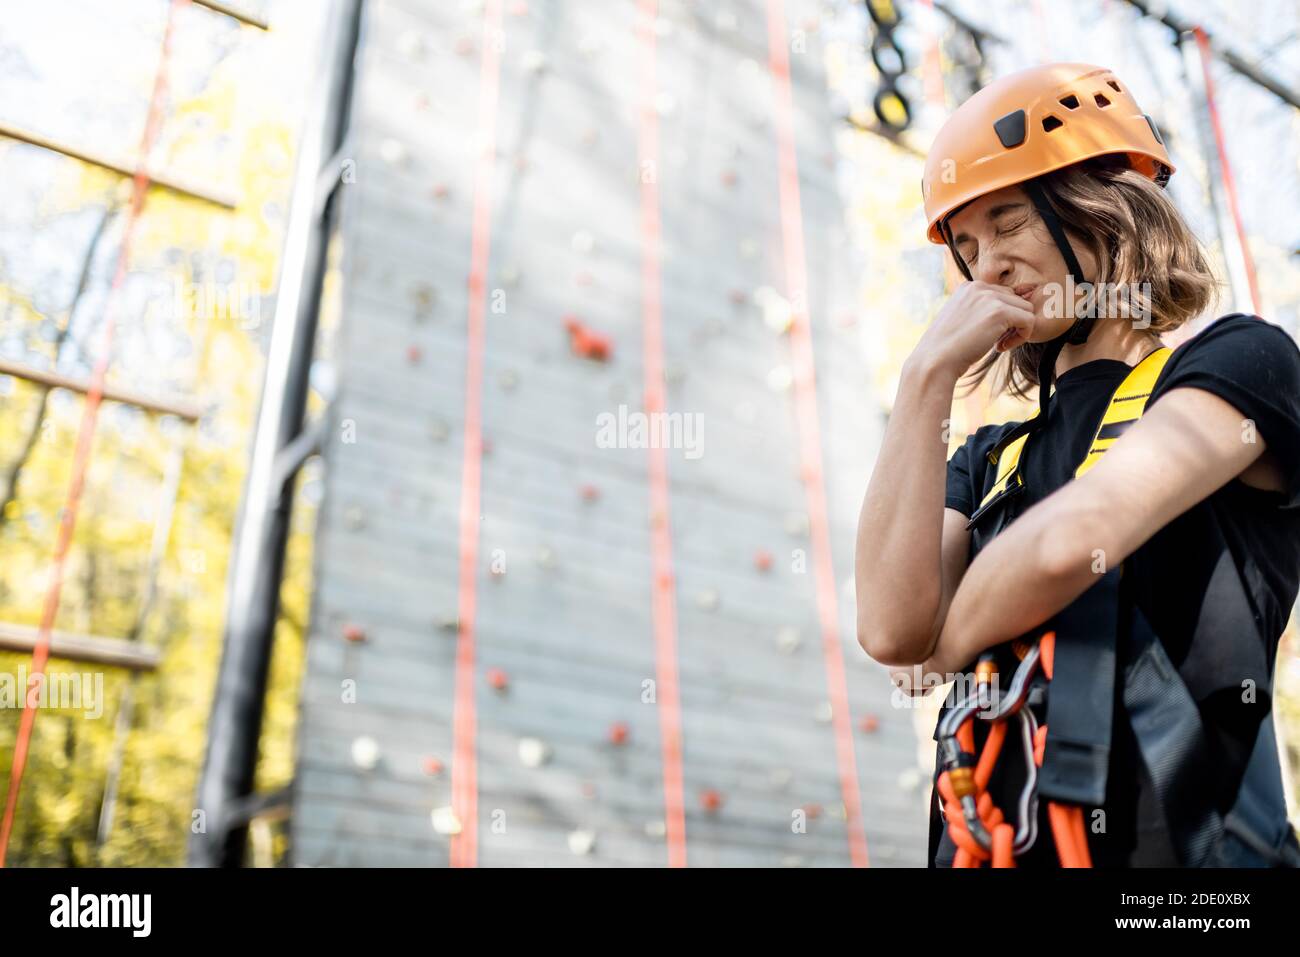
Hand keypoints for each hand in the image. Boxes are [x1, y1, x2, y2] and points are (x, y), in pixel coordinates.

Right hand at [913, 281, 1037, 377]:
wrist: (935, 360)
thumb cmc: (947, 348)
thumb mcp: (962, 320)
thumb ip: (982, 310)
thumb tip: (1015, 310)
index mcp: (968, 286)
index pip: (1001, 294)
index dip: (1001, 316)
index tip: (989, 335)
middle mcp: (979, 286)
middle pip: (1016, 299)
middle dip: (1012, 321)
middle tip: (996, 341)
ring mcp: (990, 297)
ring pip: (1026, 308)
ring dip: (1018, 329)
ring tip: (999, 344)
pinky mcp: (1000, 312)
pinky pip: (1029, 320)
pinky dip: (1022, 337)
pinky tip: (1001, 347)